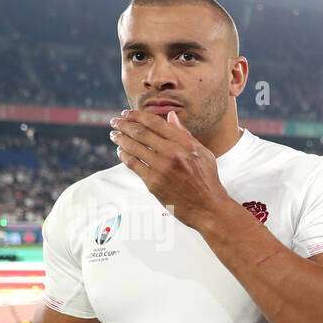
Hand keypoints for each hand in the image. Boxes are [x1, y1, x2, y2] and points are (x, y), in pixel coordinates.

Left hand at [108, 110, 228, 229]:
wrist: (209, 208)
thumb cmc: (207, 181)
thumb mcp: (203, 153)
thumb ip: (185, 135)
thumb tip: (171, 116)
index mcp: (185, 144)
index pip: (155, 123)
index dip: (137, 115)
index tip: (127, 113)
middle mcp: (173, 153)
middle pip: (140, 132)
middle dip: (124, 125)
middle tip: (115, 121)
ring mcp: (162, 168)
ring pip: (133, 147)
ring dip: (120, 138)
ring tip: (114, 135)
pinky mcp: (153, 183)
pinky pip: (133, 164)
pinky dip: (124, 155)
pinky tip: (121, 152)